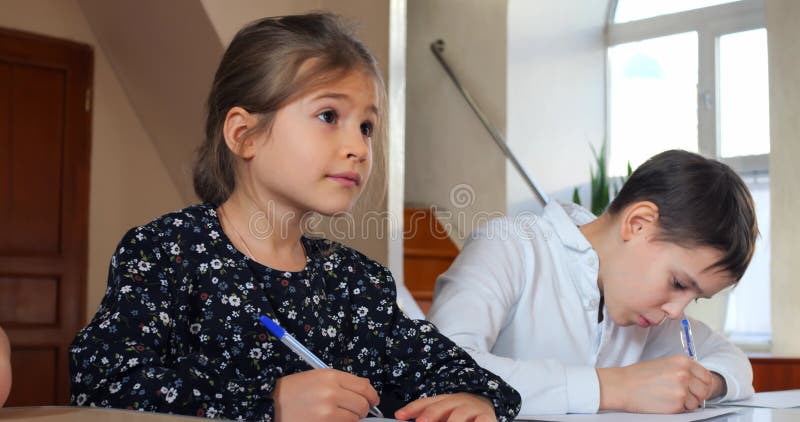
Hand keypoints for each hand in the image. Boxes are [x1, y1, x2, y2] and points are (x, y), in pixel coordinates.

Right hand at [271, 369, 378, 421]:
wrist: (269, 404)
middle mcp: (331, 392)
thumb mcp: (318, 377)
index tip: (373, 400)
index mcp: (331, 376)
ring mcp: (327, 412)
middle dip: (363, 409)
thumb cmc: (294, 389)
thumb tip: (366, 385)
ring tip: (340, 416)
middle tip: (357, 411)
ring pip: (354, 418)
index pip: (363, 386)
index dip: (372, 395)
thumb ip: (343, 381)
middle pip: (362, 404)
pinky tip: (333, 420)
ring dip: (352, 419)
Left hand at [395, 392, 494, 421]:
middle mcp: (456, 401)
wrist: (486, 406)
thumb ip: (429, 417)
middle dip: (430, 414)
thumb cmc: (459, 414)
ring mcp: (472, 408)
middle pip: (441, 406)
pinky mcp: (487, 417)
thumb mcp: (443, 414)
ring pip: (460, 413)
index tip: (400, 416)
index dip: (413, 408)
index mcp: (444, 400)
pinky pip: (481, 420)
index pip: (426, 402)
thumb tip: (404, 417)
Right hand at [597, 355, 712, 412]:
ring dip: (687, 403)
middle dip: (697, 394)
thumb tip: (698, 381)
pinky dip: (678, 408)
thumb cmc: (639, 375)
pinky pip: (686, 410)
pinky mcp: (676, 405)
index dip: (703, 384)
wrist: (623, 385)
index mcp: (683, 361)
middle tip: (683, 395)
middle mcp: (684, 374)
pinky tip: (664, 401)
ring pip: (696, 402)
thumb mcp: (665, 364)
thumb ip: (683, 370)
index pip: (707, 376)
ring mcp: (681, 390)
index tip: (697, 387)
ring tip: (670, 397)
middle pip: (705, 390)